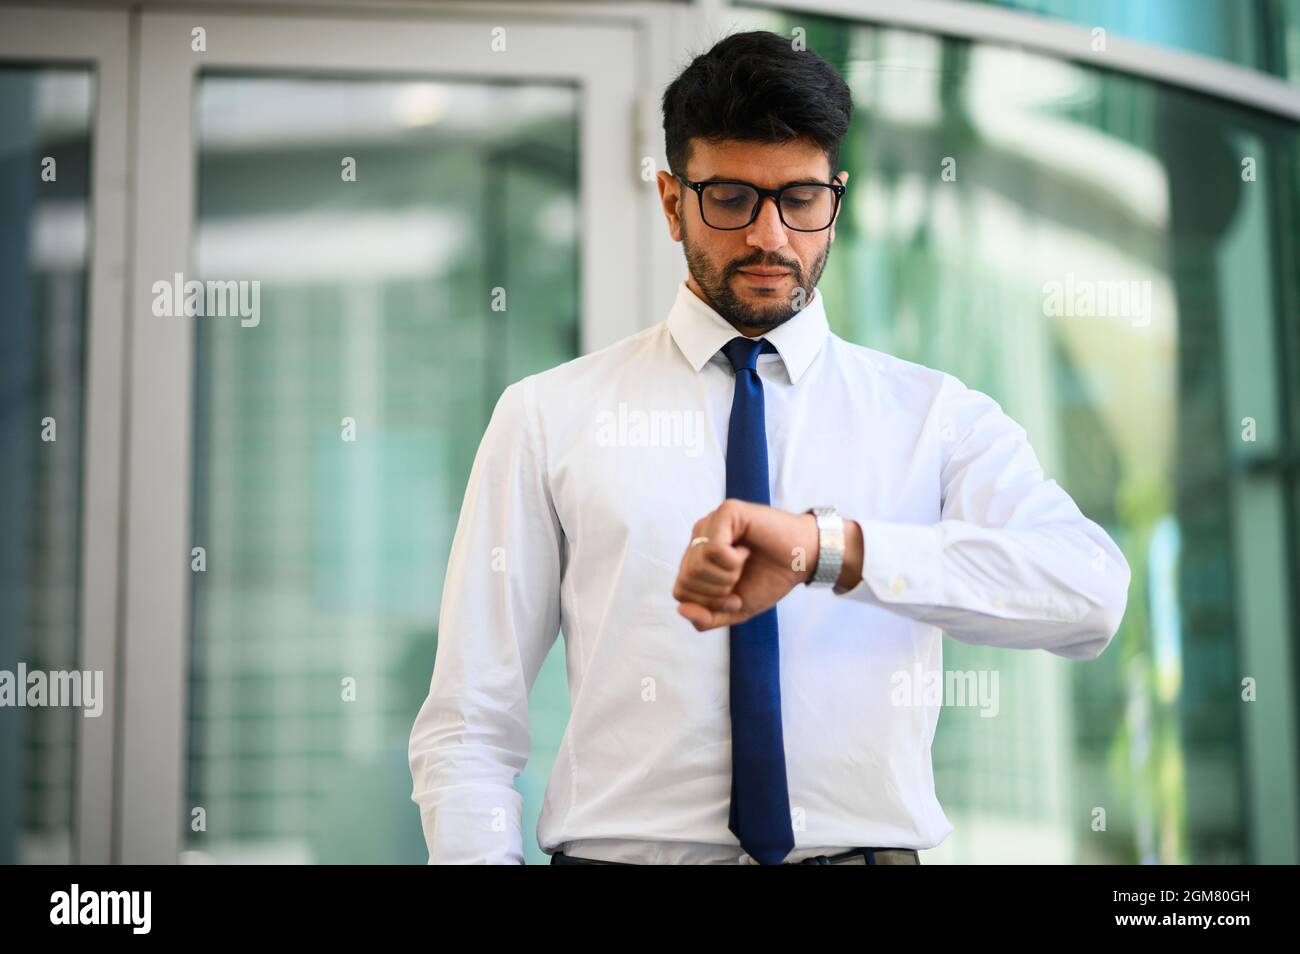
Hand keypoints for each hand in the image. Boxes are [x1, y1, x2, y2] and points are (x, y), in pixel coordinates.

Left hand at [672, 499, 818, 630]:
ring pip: (697, 565)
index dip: (708, 604)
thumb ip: (706, 618)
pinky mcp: (726, 511)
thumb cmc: (769, 579)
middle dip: (718, 591)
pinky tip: (746, 550)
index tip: (735, 598)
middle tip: (740, 578)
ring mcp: (711, 523)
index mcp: (697, 559)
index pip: (681, 591)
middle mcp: (699, 538)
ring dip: (726, 575)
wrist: (803, 561)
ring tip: (744, 562)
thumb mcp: (735, 609)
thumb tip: (680, 610)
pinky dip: (733, 561)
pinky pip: (714, 549)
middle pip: (686, 579)